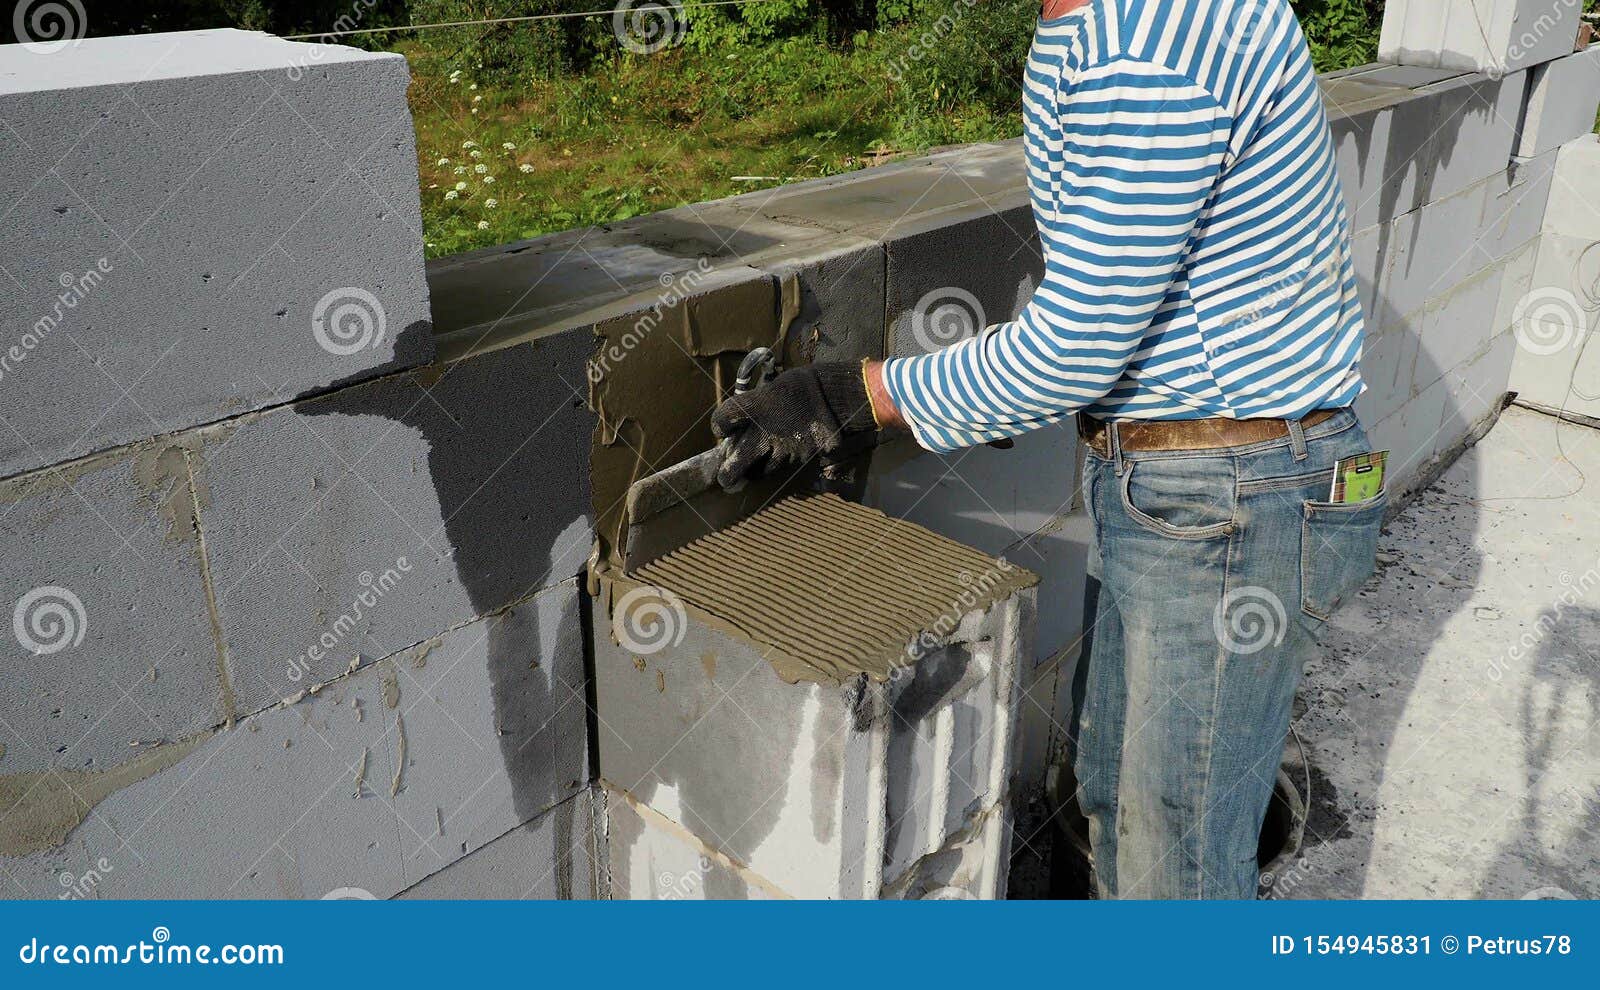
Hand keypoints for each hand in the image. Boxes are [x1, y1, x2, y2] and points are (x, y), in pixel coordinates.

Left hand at [710, 362, 879, 490]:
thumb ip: (757, 404)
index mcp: (756, 406)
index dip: (719, 426)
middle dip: (729, 473)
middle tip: (725, 479)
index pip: (723, 419)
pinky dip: (782, 465)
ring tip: (754, 469)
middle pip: (736, 461)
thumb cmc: (804, 385)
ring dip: (757, 470)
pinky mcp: (802, 459)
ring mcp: (785, 449)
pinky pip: (786, 467)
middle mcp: (766, 431)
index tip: (722, 430)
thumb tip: (743, 421)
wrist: (839, 395)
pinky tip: (784, 457)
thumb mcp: (775, 386)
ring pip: (762, 470)